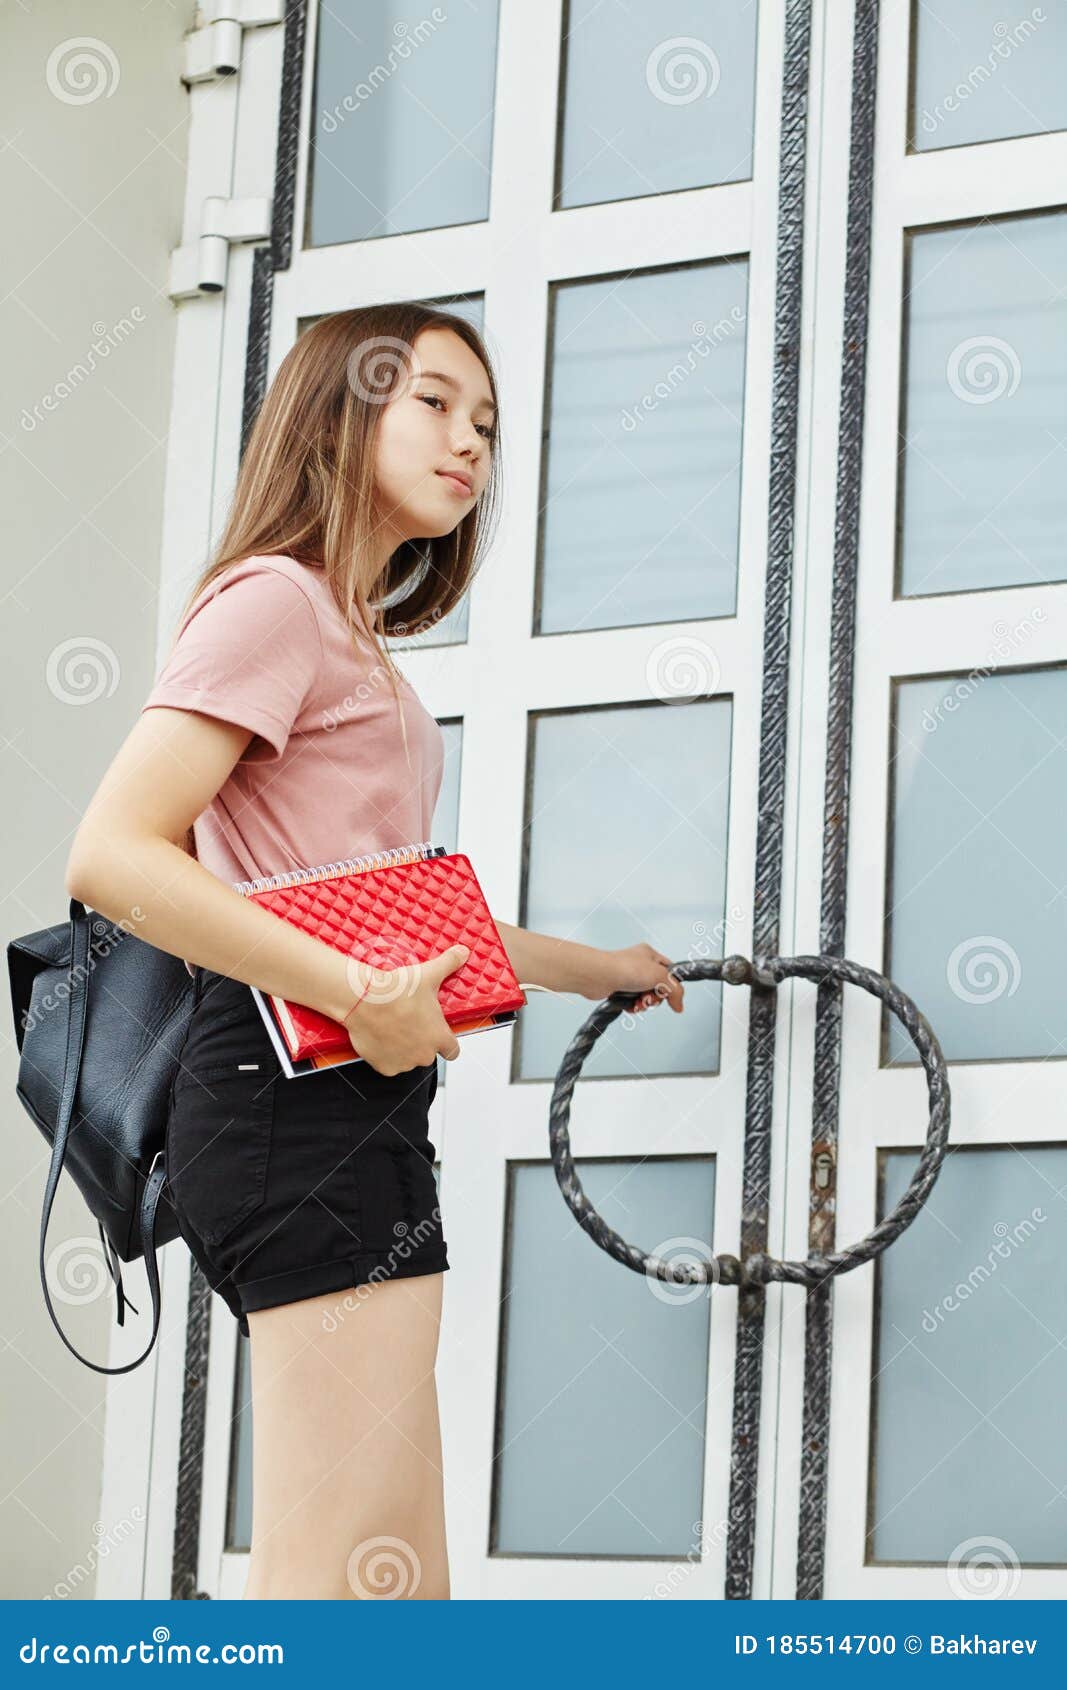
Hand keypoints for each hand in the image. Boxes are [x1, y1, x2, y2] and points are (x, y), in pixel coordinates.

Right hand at [341, 944, 468, 1075]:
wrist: (364, 1000)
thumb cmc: (396, 991)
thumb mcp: (428, 974)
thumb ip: (449, 964)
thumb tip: (463, 952)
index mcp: (439, 1037)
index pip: (453, 1051)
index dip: (446, 1043)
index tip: (438, 1035)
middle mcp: (424, 1055)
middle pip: (427, 1054)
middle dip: (420, 1042)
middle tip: (408, 1023)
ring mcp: (404, 1063)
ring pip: (407, 1059)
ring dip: (402, 1049)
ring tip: (392, 1027)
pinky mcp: (384, 1067)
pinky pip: (388, 1064)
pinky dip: (384, 1055)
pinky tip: (380, 1037)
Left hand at [593, 942, 683, 1013]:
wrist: (599, 976)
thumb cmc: (624, 968)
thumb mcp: (660, 976)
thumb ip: (674, 991)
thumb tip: (679, 1005)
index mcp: (650, 955)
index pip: (668, 971)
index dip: (671, 985)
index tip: (670, 996)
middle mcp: (639, 965)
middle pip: (657, 987)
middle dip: (655, 997)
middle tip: (650, 999)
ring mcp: (628, 977)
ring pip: (644, 996)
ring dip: (644, 1003)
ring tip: (639, 1003)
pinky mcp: (618, 989)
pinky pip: (632, 1002)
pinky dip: (633, 1006)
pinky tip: (631, 1006)